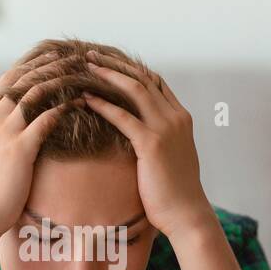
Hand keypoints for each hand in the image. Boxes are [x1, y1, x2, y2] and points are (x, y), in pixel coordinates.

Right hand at [0, 52, 80, 242]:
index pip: (7, 78)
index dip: (31, 64)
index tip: (51, 55)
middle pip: (23, 78)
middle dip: (49, 63)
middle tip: (72, 55)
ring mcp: (3, 130)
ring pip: (36, 92)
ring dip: (61, 79)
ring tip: (82, 72)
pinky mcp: (20, 148)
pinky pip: (48, 119)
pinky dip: (66, 107)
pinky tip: (81, 102)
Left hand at [81, 51, 213, 238]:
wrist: (186, 214)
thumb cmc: (175, 190)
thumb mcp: (171, 155)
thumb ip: (159, 136)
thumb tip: (138, 132)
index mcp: (181, 117)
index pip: (154, 80)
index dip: (130, 67)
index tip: (107, 61)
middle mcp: (176, 116)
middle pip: (142, 77)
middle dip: (115, 63)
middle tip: (90, 55)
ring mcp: (166, 128)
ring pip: (134, 89)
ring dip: (107, 75)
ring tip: (84, 67)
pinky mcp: (152, 144)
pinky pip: (123, 117)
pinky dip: (103, 104)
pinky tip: (86, 98)